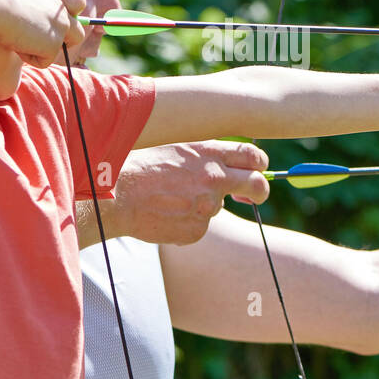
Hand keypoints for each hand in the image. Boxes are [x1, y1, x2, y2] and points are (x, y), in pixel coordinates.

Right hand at [0, 0, 86, 67]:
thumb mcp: (26, 4)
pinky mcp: (54, 45)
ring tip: (22, 41)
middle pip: (79, 33)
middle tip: (46, 44)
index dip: (75, 13)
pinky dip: (30, 58)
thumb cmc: (2, 6)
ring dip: (44, 52)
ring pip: (61, 49)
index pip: (78, 2)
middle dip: (66, 42)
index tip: (67, 21)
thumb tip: (40, 32)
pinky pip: (45, 61)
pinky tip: (18, 46)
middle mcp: (63, 15)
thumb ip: (41, 13)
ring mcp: (61, 30)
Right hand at [105, 140, 270, 245]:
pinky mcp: (198, 229)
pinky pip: (201, 226)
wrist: (118, 195)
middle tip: (255, 196)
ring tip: (172, 199)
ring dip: (203, 205)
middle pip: (257, 185)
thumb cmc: (142, 167)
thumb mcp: (178, 148)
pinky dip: (188, 221)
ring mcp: (208, 206)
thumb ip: (205, 155)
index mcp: (209, 153)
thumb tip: (228, 164)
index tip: (258, 169)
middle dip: (260, 191)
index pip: (252, 155)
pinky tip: (167, 213)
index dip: (259, 164)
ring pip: (217, 207)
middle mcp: (214, 178)